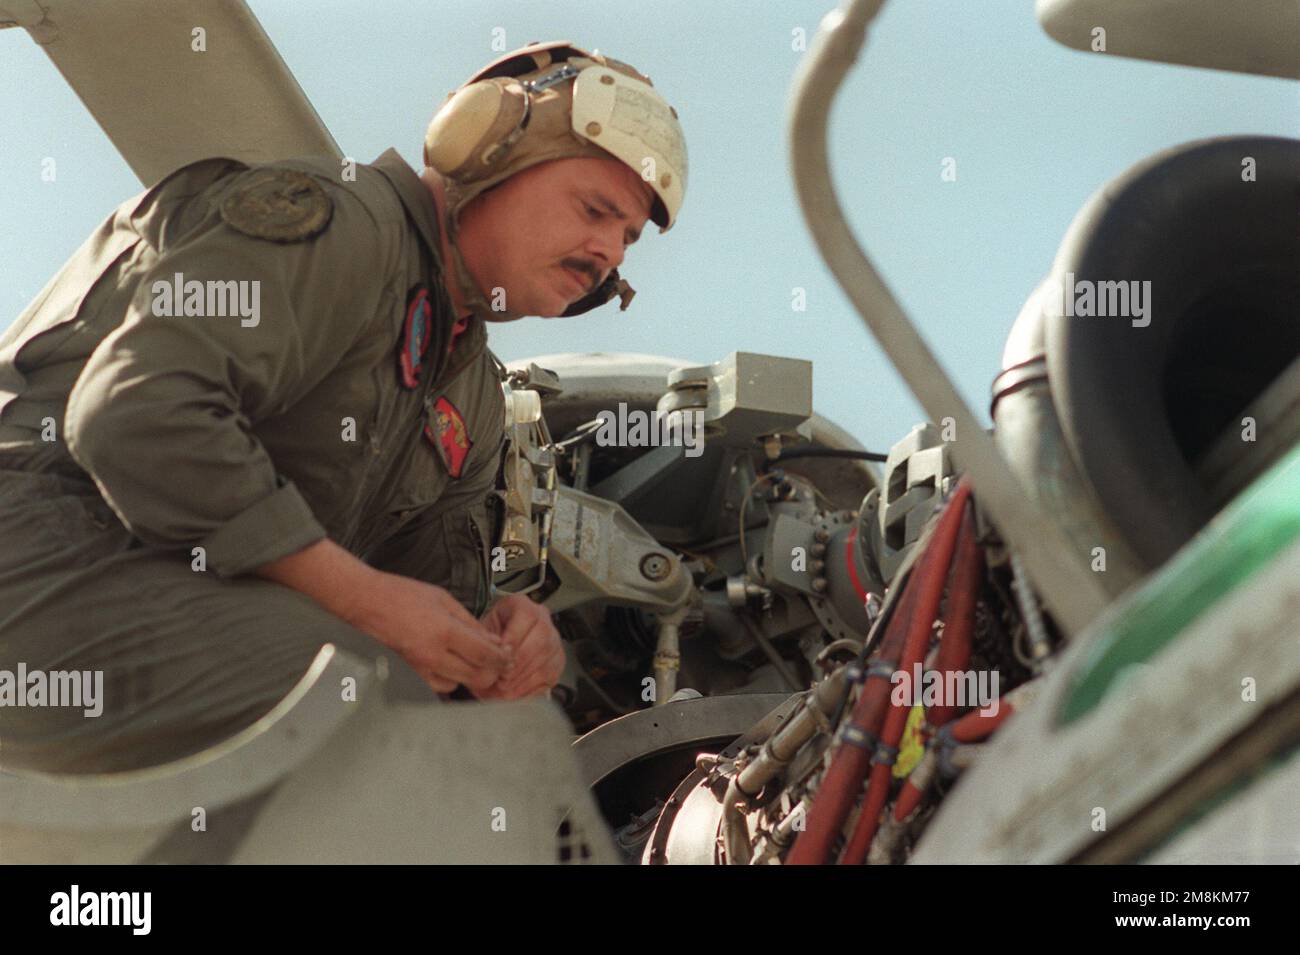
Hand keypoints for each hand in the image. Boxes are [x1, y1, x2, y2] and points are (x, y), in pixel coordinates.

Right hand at [347, 570, 512, 694]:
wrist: (364, 603)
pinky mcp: (408, 676)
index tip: (507, 654)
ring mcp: (418, 669)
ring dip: (469, 675)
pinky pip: (437, 686)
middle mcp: (432, 656)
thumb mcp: (442, 599)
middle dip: (492, 670)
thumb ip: (470, 621)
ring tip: (467, 658)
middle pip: (477, 677)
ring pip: (458, 685)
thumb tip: (491, 639)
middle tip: (496, 661)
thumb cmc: (398, 595)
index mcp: (444, 632)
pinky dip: (448, 678)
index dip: (503, 657)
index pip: (486, 655)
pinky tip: (447, 663)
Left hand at [473, 594, 564, 699]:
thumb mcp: (481, 632)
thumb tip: (493, 658)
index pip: (527, 615)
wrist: (495, 647)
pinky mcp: (557, 662)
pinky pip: (549, 676)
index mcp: (521, 605)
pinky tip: (514, 693)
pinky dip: (529, 688)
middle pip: (541, 638)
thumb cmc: (488, 637)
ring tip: (504, 688)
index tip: (500, 654)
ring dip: (523, 678)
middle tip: (501, 677)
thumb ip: (485, 642)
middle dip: (519, 662)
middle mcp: (542, 619)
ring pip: (547, 659)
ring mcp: (553, 640)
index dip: (514, 636)